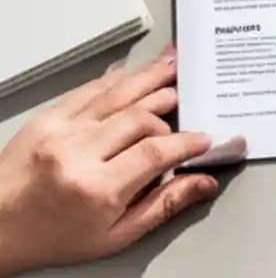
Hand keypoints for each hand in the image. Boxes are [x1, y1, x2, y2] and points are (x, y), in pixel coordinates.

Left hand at [0, 49, 231, 275]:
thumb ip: (163, 206)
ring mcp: (59, 132)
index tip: (203, 140)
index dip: (187, 143)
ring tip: (174, 66)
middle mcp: (77, 154)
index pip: (156, 153)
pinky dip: (115, 80)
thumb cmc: (52, 236)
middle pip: (139, 117)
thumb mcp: (115, 236)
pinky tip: (134, 73)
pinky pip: (88, 91)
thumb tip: (203, 184)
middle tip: (190, 100)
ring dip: (150, 78)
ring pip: (117, 95)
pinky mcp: (46, 119)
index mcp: (97, 189)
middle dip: (169, 107)